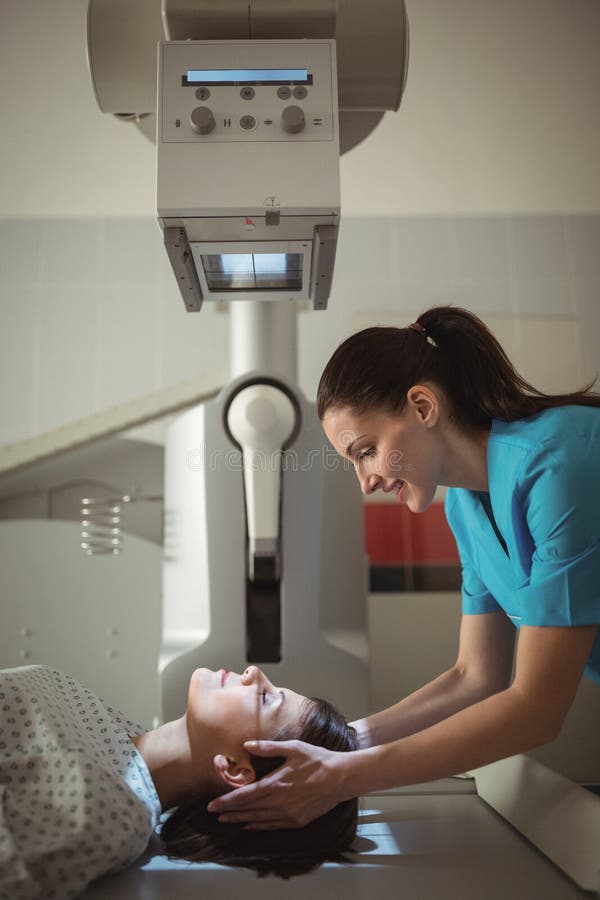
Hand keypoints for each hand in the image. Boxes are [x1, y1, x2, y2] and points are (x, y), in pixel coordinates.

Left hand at [206, 739, 347, 829]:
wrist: (341, 777)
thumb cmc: (317, 759)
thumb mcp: (293, 747)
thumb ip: (268, 747)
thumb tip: (247, 744)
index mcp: (276, 783)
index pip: (245, 796)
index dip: (227, 801)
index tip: (212, 805)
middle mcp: (279, 802)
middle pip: (248, 810)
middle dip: (229, 812)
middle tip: (213, 813)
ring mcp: (289, 814)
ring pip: (258, 820)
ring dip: (240, 820)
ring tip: (226, 821)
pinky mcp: (298, 821)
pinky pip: (273, 826)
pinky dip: (259, 826)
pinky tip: (250, 826)